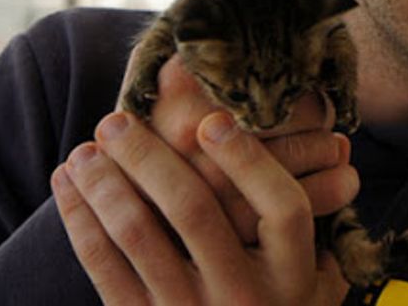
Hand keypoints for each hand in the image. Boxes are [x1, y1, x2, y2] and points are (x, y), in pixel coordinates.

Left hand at [51, 54, 357, 303]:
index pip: (283, 207)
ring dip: (105, 183)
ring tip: (85, 149)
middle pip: (194, 210)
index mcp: (291, 278)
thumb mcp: (317, 284)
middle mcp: (243, 296)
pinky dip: (80, 219)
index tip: (213, 121)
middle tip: (117, 119)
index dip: (249, 161)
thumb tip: (339, 150)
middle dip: (150, 157)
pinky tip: (68, 185)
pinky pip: (102, 267)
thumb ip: (320, 227)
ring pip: (139, 235)